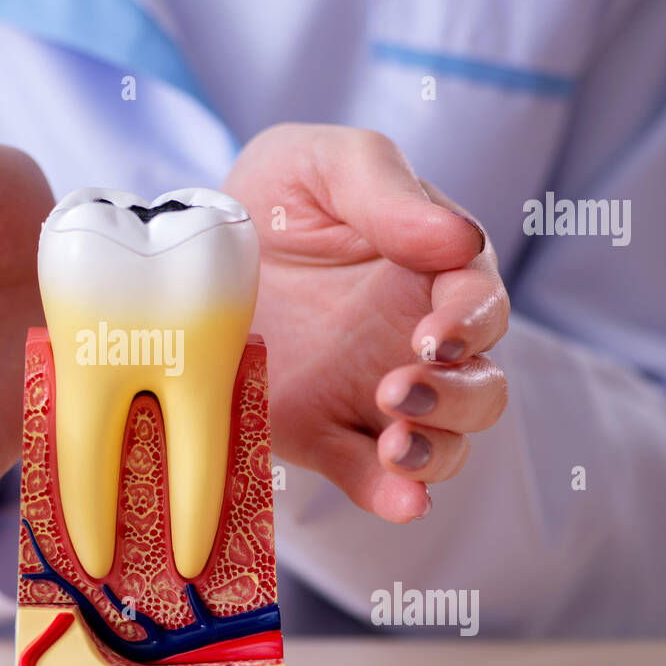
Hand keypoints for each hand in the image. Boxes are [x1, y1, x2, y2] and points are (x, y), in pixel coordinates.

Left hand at [223, 123, 508, 522]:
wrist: (187, 251)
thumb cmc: (271, 196)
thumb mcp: (319, 164)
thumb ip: (384, 189)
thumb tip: (456, 240)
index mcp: (430, 272)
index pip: (477, 303)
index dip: (469, 323)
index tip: (435, 335)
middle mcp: (411, 343)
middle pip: (479, 386)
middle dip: (457, 396)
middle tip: (400, 387)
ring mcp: (368, 395)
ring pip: (442, 442)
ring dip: (434, 451)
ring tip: (398, 444)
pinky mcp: (321, 436)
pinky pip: (368, 477)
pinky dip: (391, 496)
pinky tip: (401, 502)